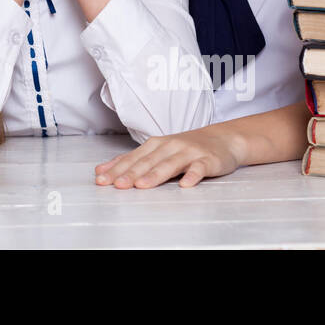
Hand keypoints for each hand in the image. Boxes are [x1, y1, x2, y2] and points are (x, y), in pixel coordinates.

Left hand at [94, 128, 245, 189]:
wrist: (222, 139)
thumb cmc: (186, 148)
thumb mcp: (159, 151)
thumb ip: (134, 161)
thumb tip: (103, 170)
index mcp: (156, 144)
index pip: (133, 158)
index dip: (116, 169)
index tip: (102, 179)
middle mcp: (170, 146)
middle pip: (148, 161)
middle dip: (131, 173)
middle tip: (117, 185)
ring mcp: (189, 152)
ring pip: (170, 164)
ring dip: (155, 175)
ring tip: (142, 186)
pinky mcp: (207, 160)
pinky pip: (199, 169)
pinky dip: (192, 176)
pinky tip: (185, 185)